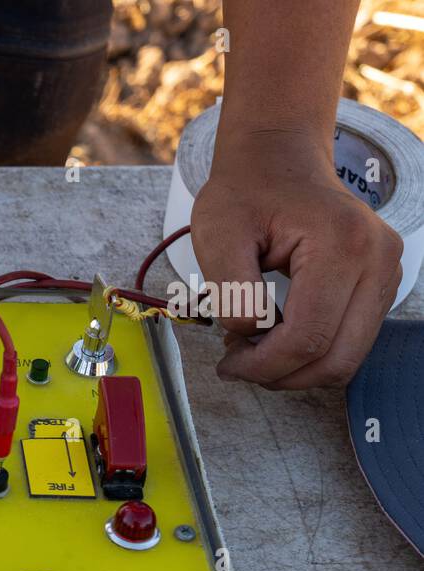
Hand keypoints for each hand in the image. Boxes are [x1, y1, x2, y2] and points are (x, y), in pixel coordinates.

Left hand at [190, 130, 403, 388]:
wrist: (279, 161)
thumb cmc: (245, 193)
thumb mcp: (218, 235)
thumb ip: (231, 291)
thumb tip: (251, 336)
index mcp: (342, 245)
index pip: (308, 337)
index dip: (263, 365)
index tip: (226, 363)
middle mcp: (379, 260)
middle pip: (336, 359)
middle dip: (280, 375)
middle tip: (235, 363)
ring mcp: (388, 272)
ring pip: (346, 358)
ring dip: (295, 369)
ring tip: (251, 346)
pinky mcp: (381, 284)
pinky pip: (349, 341)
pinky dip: (310, 353)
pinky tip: (274, 335)